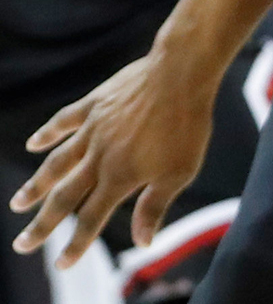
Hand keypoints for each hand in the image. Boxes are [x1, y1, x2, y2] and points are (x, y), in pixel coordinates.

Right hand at [10, 52, 215, 265]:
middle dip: (42, 224)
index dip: (76, 244)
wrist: (181, 75)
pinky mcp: (94, 105)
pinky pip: (64, 121)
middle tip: (22, 244)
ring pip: (56, 163)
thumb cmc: (187, 126)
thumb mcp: (179, 172)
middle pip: (64, 197)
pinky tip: (33, 144)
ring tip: (18, 203)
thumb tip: (142, 243)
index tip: (61, 264)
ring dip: (36, 185)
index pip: (91, 219)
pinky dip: (47, 134)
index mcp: (120, 177)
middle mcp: (99, 157)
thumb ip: (155, 206)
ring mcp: (93, 129)